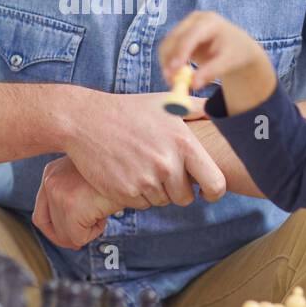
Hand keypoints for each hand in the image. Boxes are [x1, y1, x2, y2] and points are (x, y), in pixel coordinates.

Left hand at [33, 155, 127, 249]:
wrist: (135, 163)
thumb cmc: (118, 170)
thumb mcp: (88, 178)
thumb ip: (74, 197)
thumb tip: (70, 239)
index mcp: (51, 172)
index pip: (40, 213)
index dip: (54, 231)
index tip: (72, 238)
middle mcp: (50, 180)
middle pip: (46, 226)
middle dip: (67, 236)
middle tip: (86, 236)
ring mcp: (59, 193)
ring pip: (65, 235)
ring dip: (87, 230)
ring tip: (102, 212)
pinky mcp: (71, 207)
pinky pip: (78, 238)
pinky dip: (95, 232)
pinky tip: (105, 214)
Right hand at [61, 90, 226, 209]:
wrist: (85, 120)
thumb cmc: (129, 110)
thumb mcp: (167, 102)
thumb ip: (198, 107)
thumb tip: (220, 109)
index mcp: (183, 143)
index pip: (216, 184)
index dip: (214, 191)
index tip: (206, 191)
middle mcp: (167, 164)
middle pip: (185, 197)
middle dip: (177, 188)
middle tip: (162, 170)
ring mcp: (145, 180)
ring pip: (162, 201)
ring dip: (155, 190)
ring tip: (141, 165)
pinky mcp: (125, 192)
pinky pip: (141, 204)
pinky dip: (136, 193)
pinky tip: (128, 171)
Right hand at [159, 11, 276, 113]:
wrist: (237, 47)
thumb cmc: (236, 52)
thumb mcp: (227, 62)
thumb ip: (210, 72)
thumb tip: (193, 84)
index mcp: (210, 22)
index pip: (191, 35)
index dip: (181, 51)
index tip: (174, 69)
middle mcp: (194, 20)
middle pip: (174, 37)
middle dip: (169, 59)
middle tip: (170, 80)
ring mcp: (185, 26)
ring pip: (167, 43)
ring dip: (166, 62)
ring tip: (172, 80)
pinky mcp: (179, 35)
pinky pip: (168, 48)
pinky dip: (168, 62)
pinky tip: (174, 74)